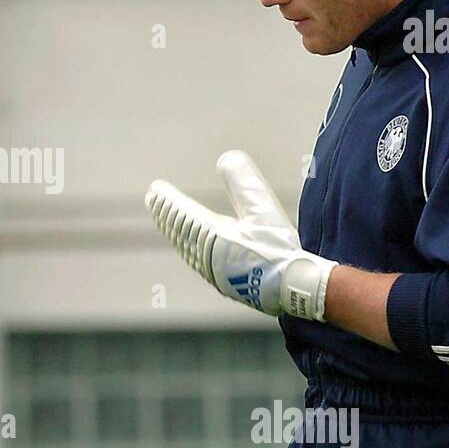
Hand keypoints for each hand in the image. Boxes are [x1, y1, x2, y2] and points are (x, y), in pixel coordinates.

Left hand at [145, 150, 337, 321]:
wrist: (295, 288)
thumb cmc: (281, 249)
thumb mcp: (264, 209)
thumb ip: (244, 183)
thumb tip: (225, 159)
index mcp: (214, 238)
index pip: (184, 215)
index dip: (168, 202)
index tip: (155, 190)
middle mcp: (207, 256)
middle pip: (180, 231)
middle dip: (166, 214)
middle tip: (153, 200)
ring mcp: (214, 272)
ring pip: (186, 247)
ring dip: (174, 230)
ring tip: (165, 219)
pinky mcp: (223, 282)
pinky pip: (196, 260)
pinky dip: (187, 246)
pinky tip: (189, 246)